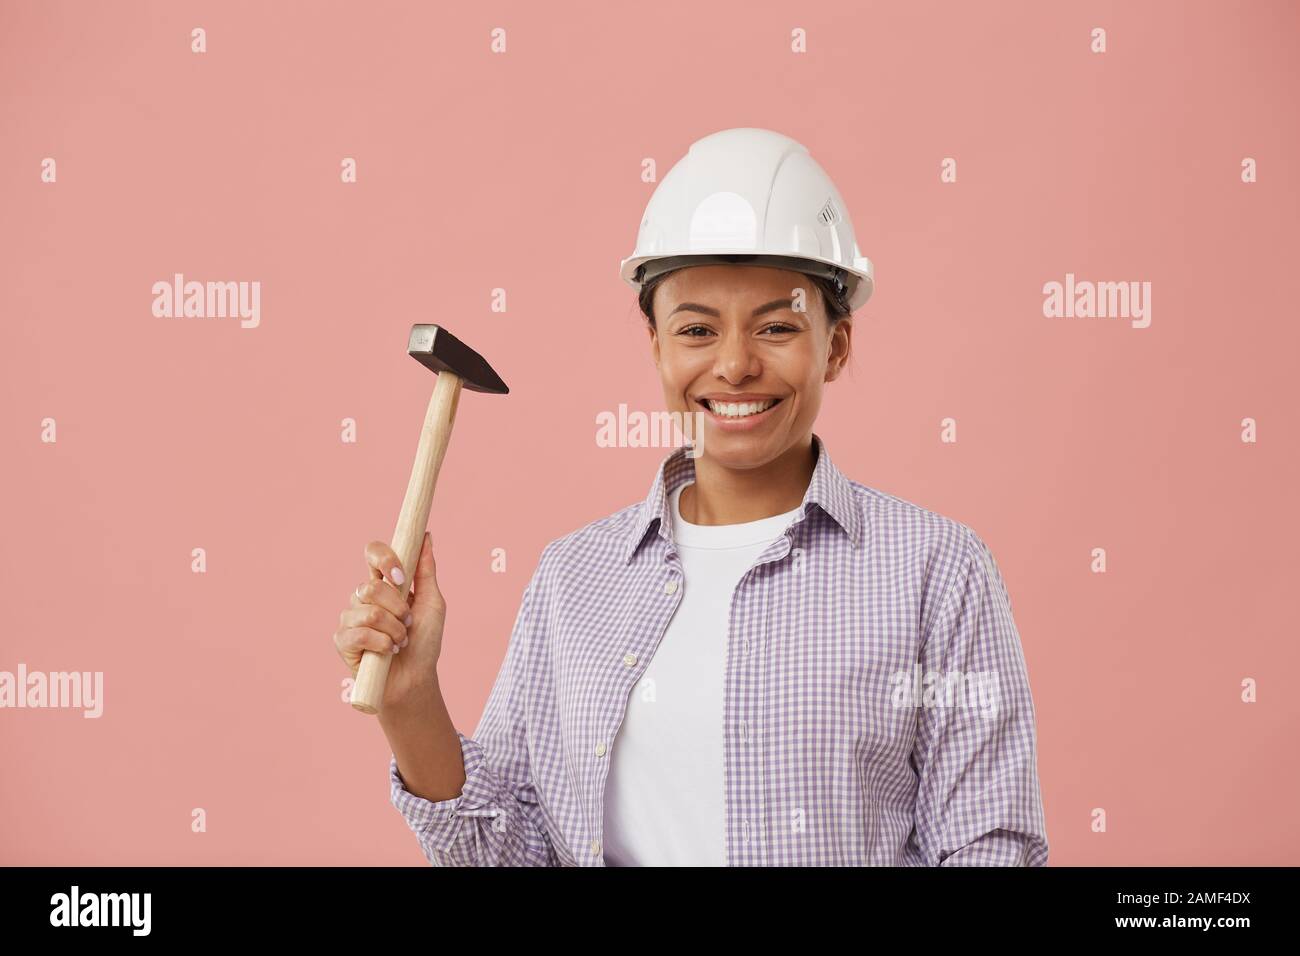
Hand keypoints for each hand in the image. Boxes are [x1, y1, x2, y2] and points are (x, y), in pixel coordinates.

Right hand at [333, 532, 446, 709]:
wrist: (416, 679)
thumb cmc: (425, 642)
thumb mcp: (432, 603)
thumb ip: (426, 570)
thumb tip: (426, 535)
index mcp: (384, 583)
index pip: (373, 553)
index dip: (384, 558)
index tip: (400, 576)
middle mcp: (363, 597)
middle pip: (372, 586)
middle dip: (398, 608)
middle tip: (408, 623)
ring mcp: (350, 618)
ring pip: (369, 611)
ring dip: (394, 629)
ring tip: (400, 641)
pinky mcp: (342, 640)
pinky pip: (361, 633)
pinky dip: (383, 644)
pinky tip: (388, 652)